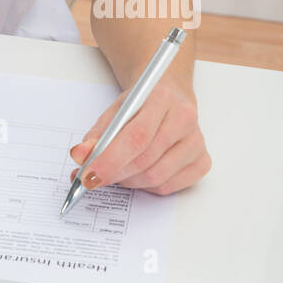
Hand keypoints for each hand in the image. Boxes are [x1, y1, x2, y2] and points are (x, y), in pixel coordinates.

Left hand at [68, 79, 211, 195]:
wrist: (168, 95)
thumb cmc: (141, 103)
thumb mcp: (115, 110)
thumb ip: (96, 134)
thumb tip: (80, 156)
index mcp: (162, 98)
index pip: (136, 136)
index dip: (110, 159)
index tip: (89, 175)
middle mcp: (185, 118)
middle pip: (146, 159)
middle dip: (115, 174)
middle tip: (95, 178)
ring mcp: (197, 142)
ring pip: (157, 177)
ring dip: (129, 181)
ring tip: (118, 171)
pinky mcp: (203, 161)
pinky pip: (169, 186)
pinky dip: (148, 186)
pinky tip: (140, 173)